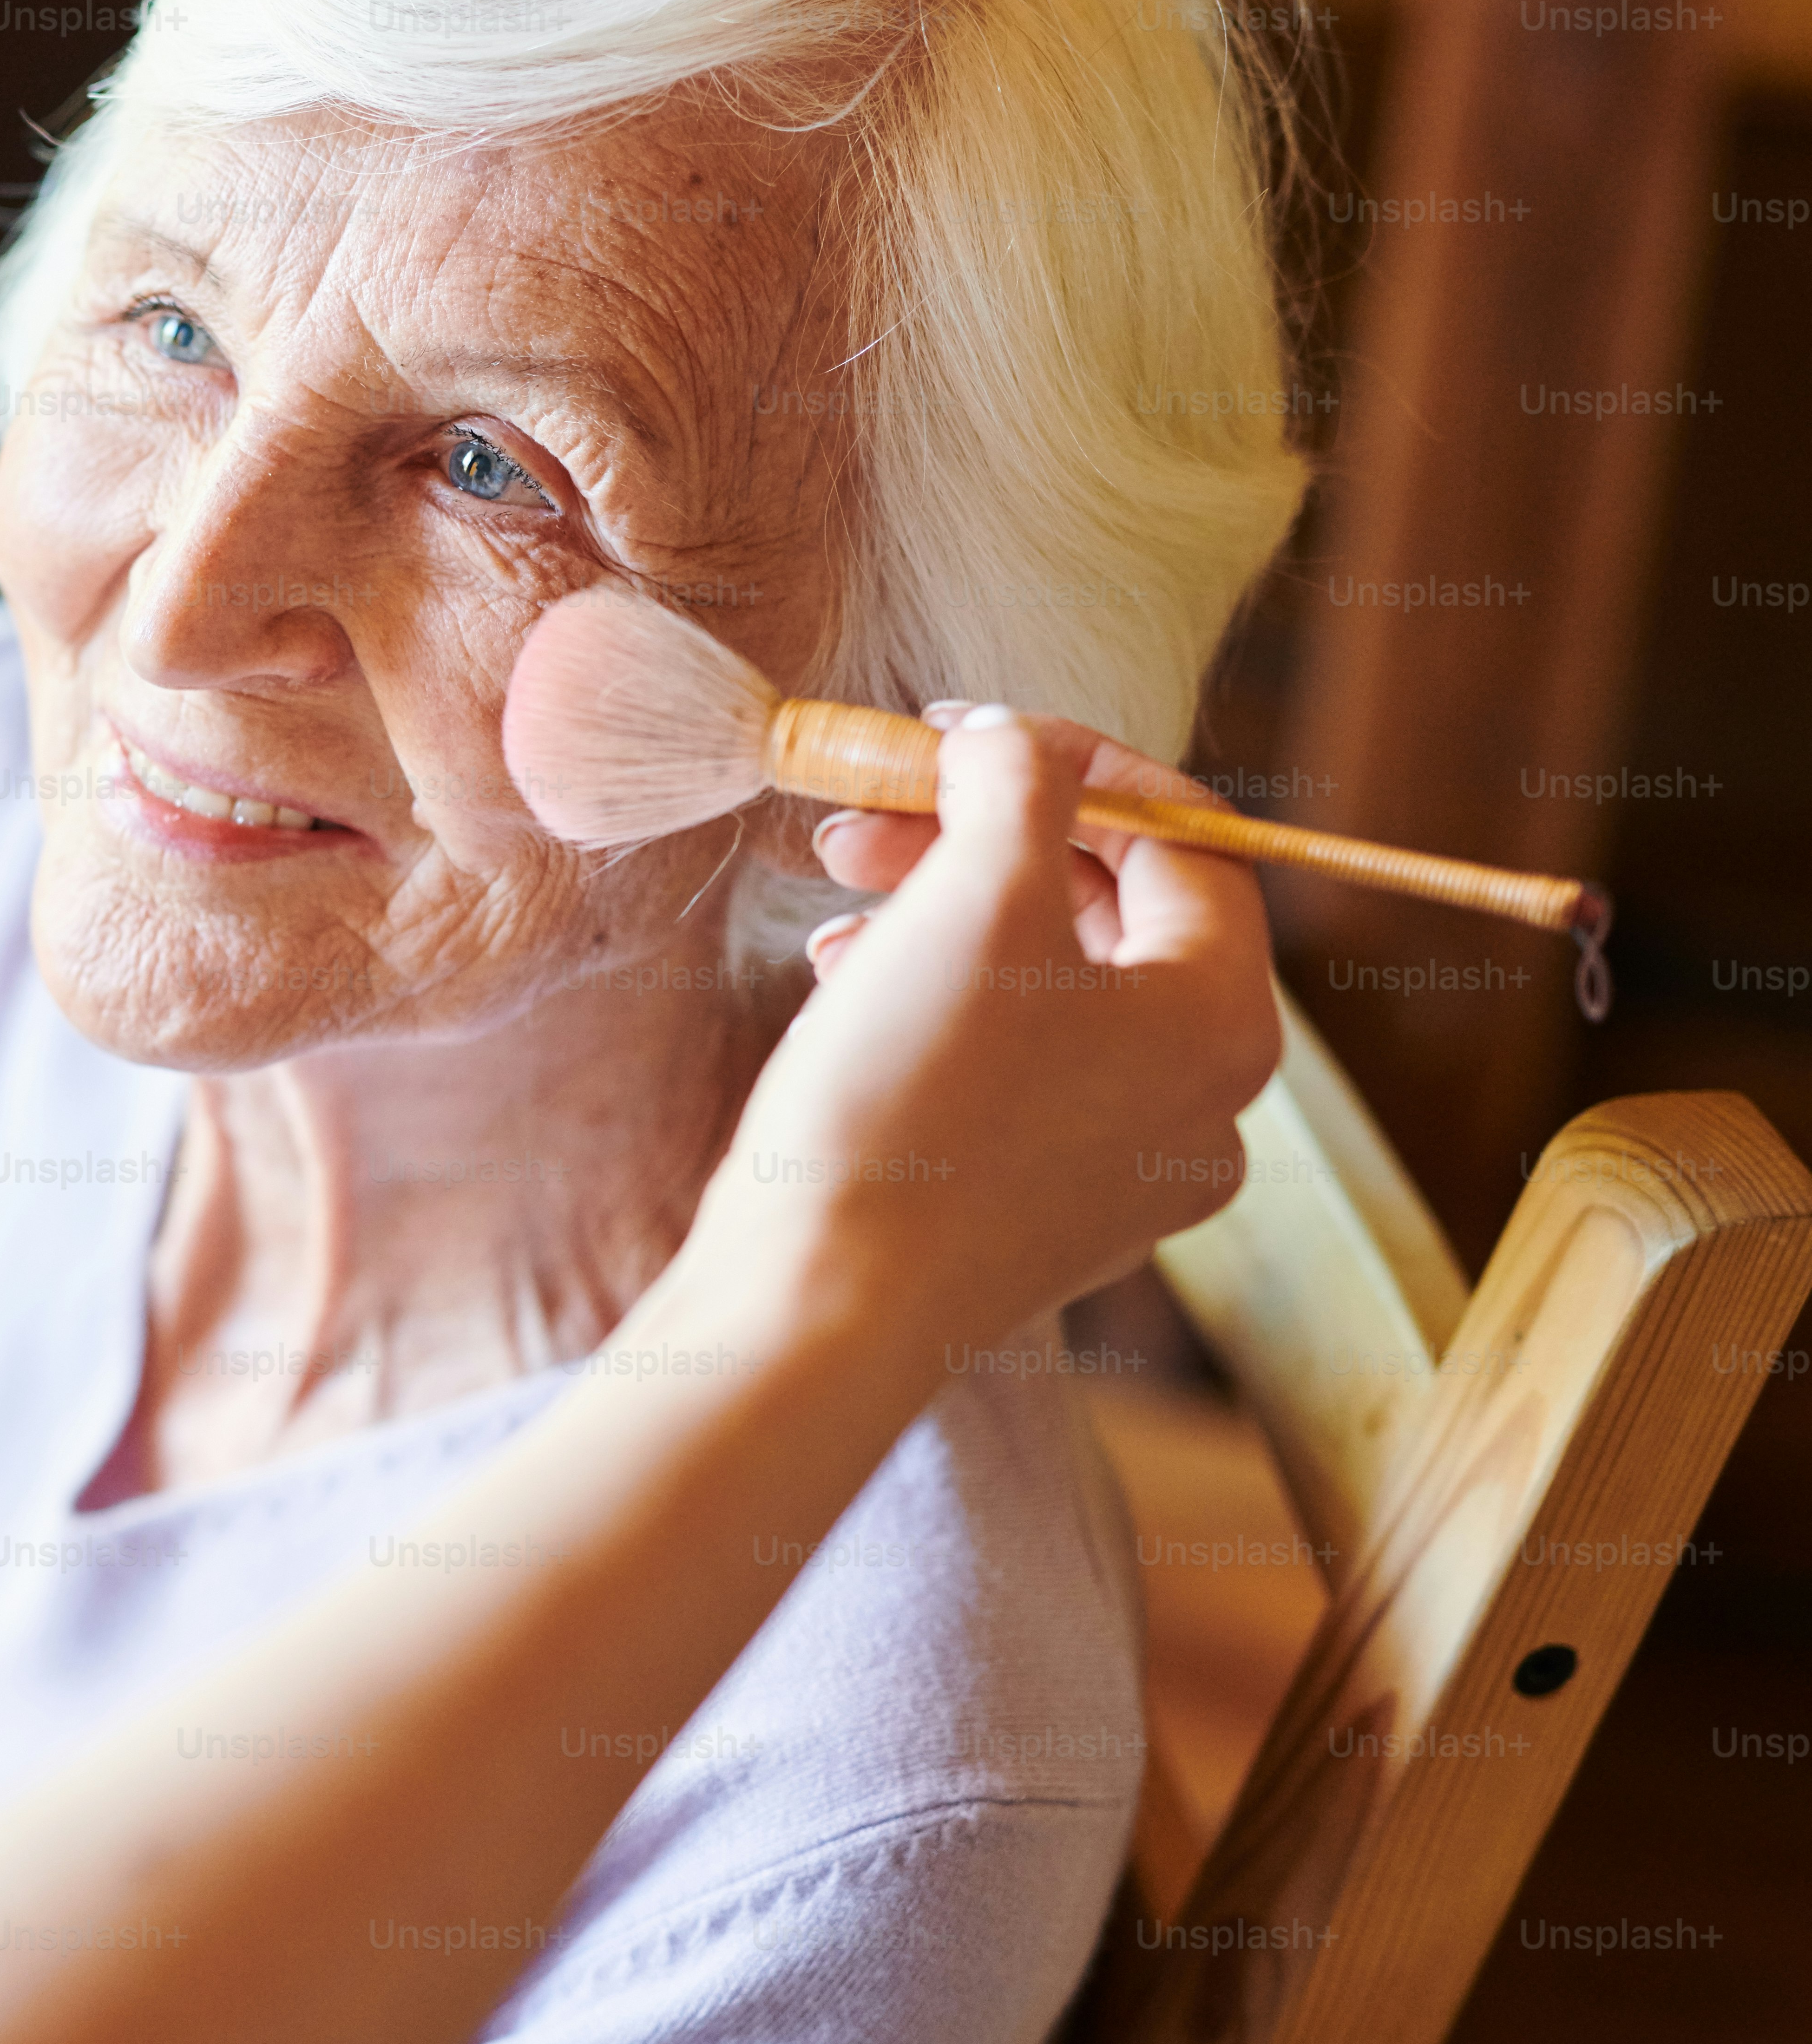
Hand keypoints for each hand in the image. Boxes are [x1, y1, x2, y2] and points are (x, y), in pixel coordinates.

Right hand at [690, 705, 1281, 1353]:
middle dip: (984, 844)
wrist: (820, 1309)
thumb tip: (1017, 741)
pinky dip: (932, 1008)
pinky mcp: (1033, 1215)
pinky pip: (1005, 1070)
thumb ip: (1016, 783)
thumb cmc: (913, 1099)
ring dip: (941, 921)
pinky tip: (846, 998)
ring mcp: (1119, 1173)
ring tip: (838, 912)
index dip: (1076, 765)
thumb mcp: (974, 894)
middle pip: (1109, 916)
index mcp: (1223, 1024)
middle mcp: (1199, 1107)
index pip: (1188, 845)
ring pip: (1045, 993)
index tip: (962, 734)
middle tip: (872, 818)